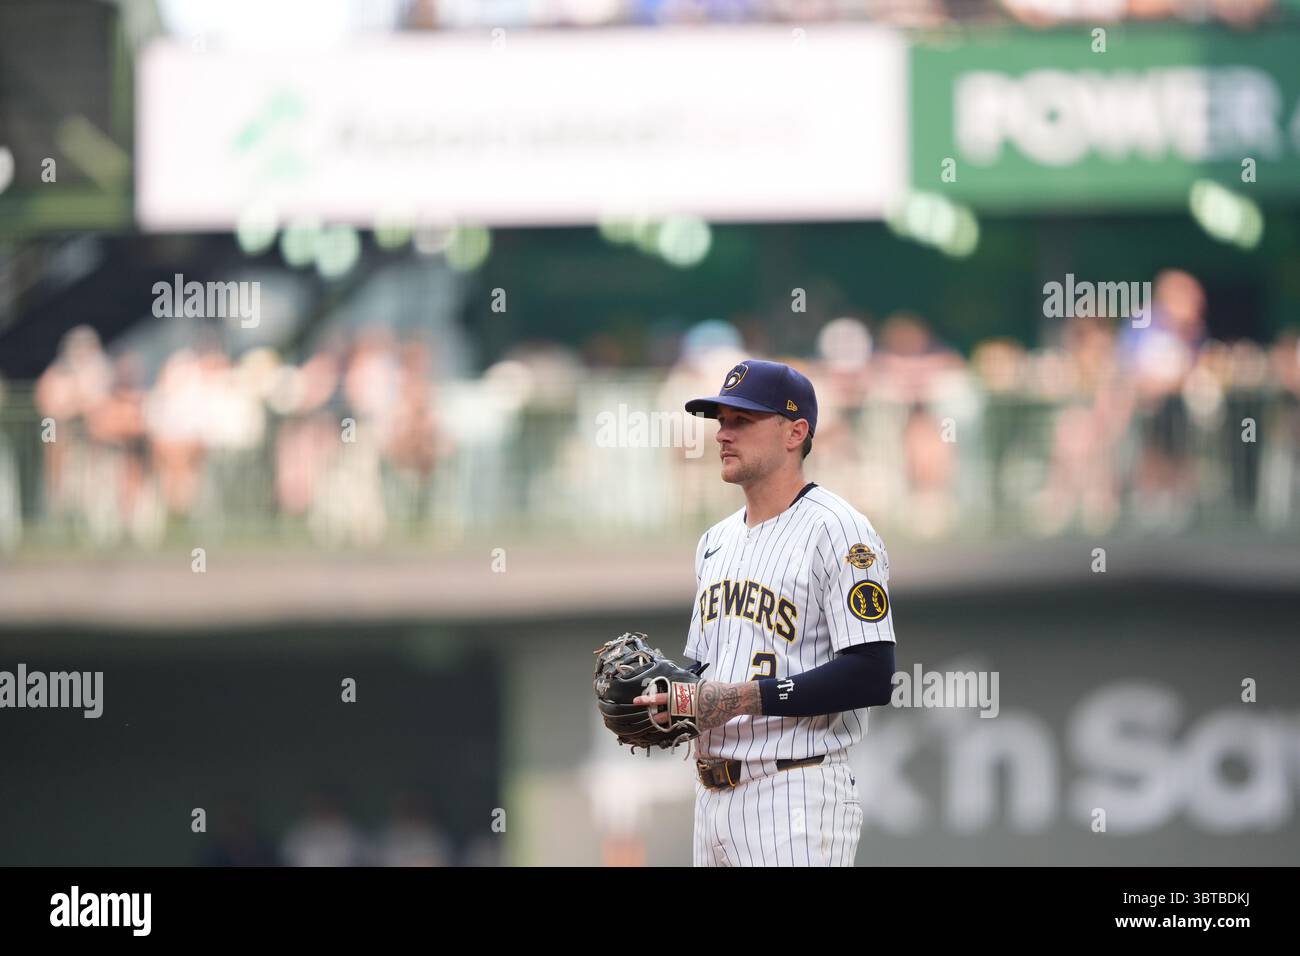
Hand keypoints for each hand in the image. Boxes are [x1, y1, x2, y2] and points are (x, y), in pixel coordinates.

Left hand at [635, 680, 761, 730]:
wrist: (728, 700)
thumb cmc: (714, 689)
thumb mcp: (696, 685)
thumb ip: (684, 690)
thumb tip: (676, 689)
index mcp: (681, 695)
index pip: (659, 697)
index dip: (647, 699)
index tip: (636, 700)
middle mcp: (682, 707)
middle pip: (661, 713)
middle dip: (651, 716)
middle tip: (644, 716)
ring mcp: (688, 718)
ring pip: (670, 723)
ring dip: (662, 724)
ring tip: (656, 723)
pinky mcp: (695, 727)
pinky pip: (682, 731)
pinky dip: (676, 731)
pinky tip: (672, 731)